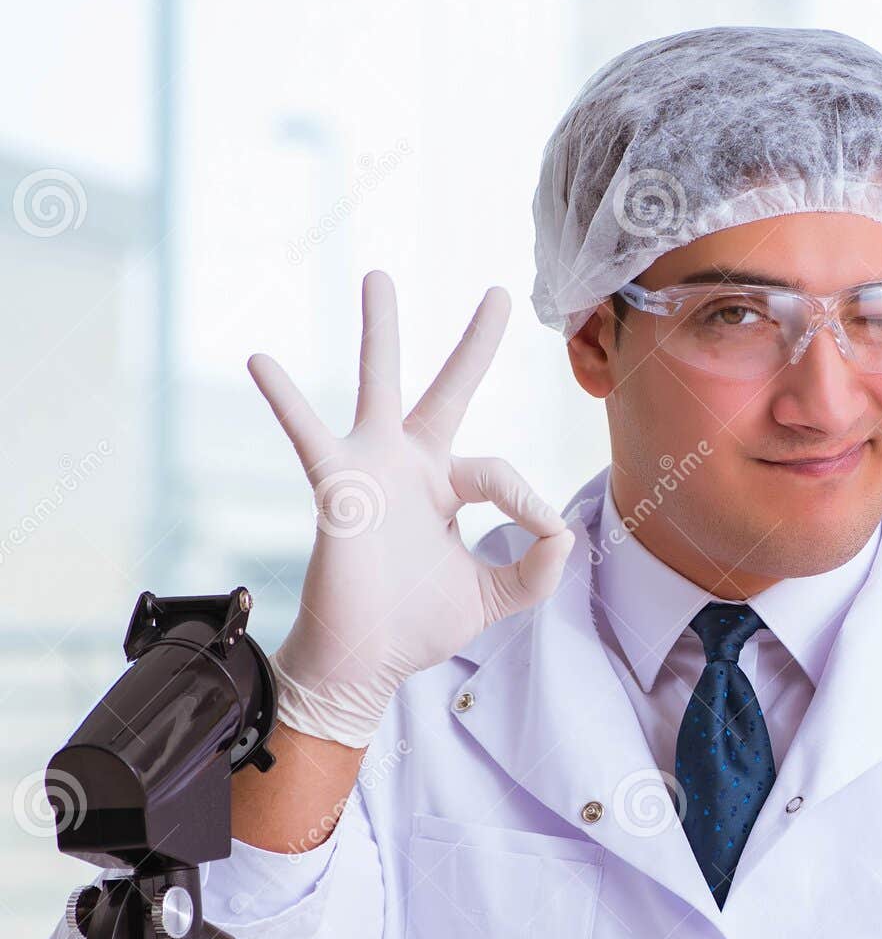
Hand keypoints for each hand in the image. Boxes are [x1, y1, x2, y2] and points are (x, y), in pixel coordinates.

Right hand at [248, 271, 574, 747]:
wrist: (366, 661)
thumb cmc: (420, 626)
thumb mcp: (496, 597)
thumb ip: (536, 570)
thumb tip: (564, 532)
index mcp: (450, 488)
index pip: (502, 474)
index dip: (530, 503)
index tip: (546, 534)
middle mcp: (413, 466)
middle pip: (449, 390)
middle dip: (474, 344)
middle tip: (500, 293)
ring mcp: (374, 469)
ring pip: (381, 385)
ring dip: (381, 331)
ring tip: (379, 277)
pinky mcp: (338, 487)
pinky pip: (308, 435)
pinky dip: (285, 399)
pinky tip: (261, 360)